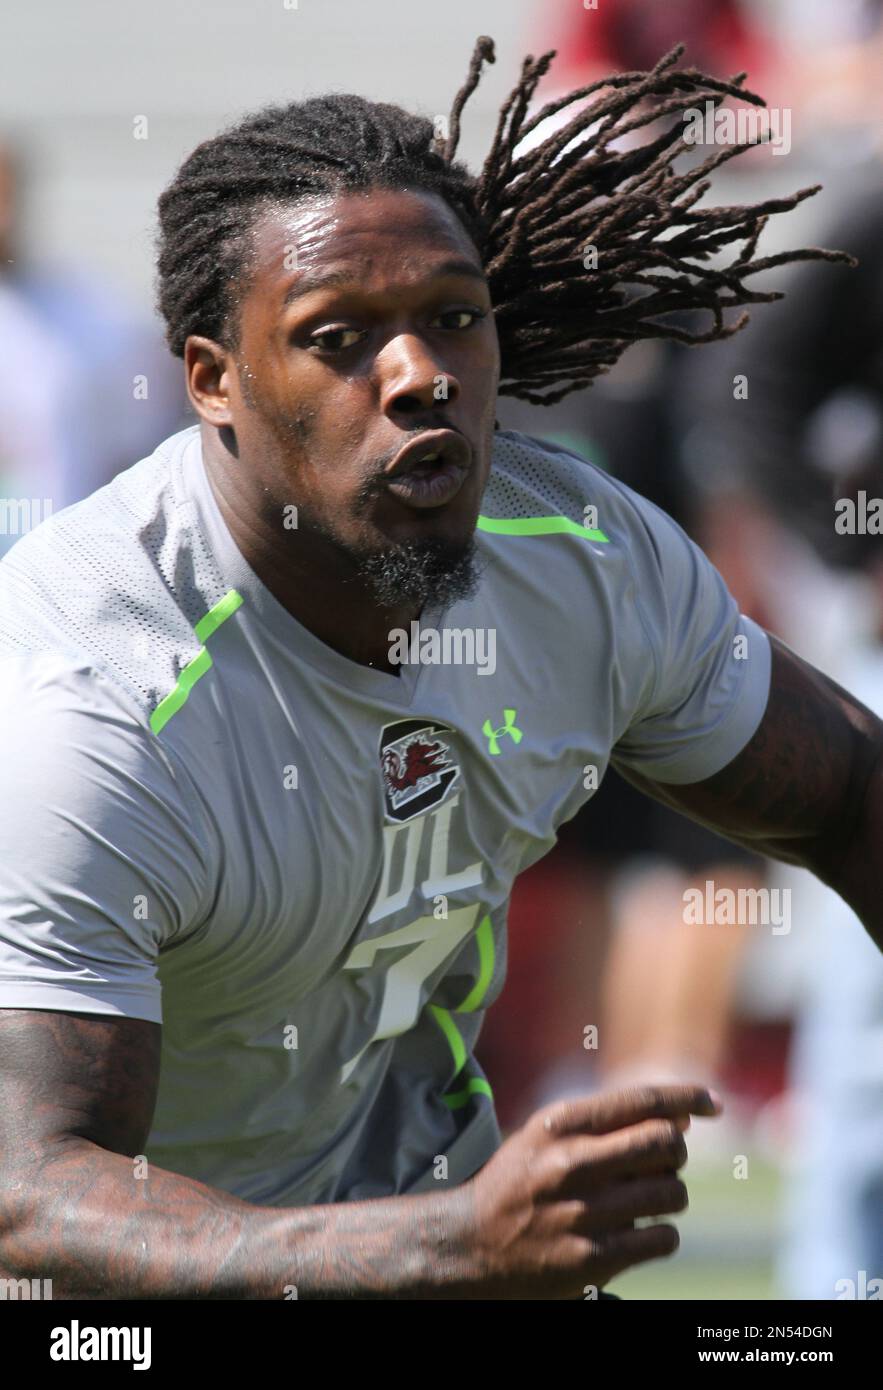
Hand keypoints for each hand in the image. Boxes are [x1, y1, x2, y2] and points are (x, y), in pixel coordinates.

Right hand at [460, 1083, 720, 1298]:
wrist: (469, 1246)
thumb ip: (607, 1122)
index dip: (687, 1096)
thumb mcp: (547, 1136)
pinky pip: (662, 1238)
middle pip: (666, 1144)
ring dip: (669, 1194)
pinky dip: (660, 1233)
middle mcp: (571, 1164)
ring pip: (671, 1192)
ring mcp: (583, 1214)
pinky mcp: (593, 1261)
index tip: (713, 1103)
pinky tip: (637, 1231)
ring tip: (645, 1199)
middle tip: (661, 1163)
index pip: (642, 1100)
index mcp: (559, 1124)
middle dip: (674, 1152)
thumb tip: (682, 1116)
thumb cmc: (519, 1182)